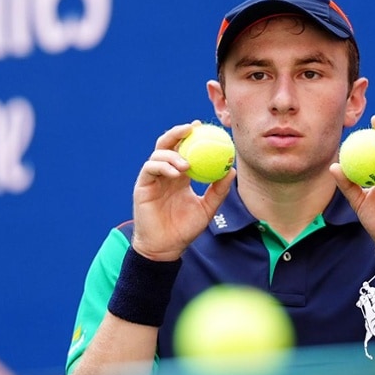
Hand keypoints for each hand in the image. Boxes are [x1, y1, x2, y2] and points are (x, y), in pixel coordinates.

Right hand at [129, 121, 235, 260]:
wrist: (165, 247)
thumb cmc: (184, 229)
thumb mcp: (207, 209)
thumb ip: (218, 190)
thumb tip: (231, 170)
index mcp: (180, 176)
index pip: (184, 149)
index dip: (191, 136)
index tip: (202, 127)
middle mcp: (165, 173)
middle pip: (168, 144)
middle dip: (178, 132)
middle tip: (192, 128)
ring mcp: (153, 179)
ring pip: (158, 154)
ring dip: (172, 154)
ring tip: (187, 164)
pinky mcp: (142, 186)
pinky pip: (150, 168)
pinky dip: (162, 166)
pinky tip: (176, 173)